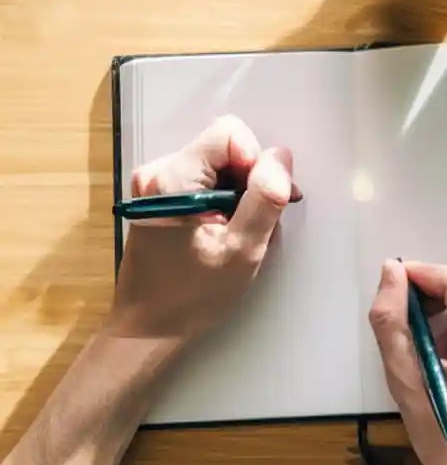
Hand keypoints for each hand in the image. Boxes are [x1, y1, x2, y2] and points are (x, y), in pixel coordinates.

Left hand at [111, 115, 298, 345]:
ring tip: (244, 232)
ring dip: (240, 192)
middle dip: (252, 178)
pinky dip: (224, 200)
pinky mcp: (157, 198)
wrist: (146, 330)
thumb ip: (265, 199)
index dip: (257, 161)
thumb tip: (282, 157)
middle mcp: (157, 172)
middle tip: (263, 220)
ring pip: (217, 165)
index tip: (263, 199)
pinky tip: (227, 231)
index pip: (229, 134)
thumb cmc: (193, 296)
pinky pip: (203, 180)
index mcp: (173, 178)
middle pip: (223, 148)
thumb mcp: (242, 250)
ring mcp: (154, 185)